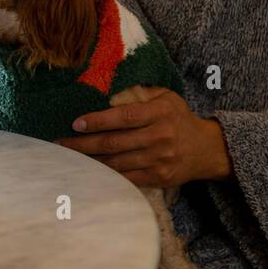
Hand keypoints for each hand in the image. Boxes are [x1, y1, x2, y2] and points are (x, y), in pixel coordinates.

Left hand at [58, 88, 233, 186]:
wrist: (205, 149)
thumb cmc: (178, 118)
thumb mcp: (167, 97)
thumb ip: (141, 93)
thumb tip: (106, 90)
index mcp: (161, 113)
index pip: (124, 117)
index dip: (98, 121)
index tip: (76, 123)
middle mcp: (160, 136)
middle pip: (115, 142)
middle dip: (84, 144)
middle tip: (61, 144)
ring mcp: (159, 160)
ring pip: (117, 163)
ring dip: (90, 161)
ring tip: (69, 158)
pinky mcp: (158, 177)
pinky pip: (126, 178)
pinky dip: (106, 176)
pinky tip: (89, 171)